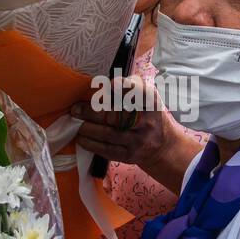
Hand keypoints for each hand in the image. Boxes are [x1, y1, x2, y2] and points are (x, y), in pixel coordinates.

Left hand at [71, 75, 201, 193]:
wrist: (164, 145)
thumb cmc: (149, 115)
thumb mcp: (148, 97)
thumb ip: (132, 86)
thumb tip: (107, 83)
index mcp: (150, 102)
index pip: (138, 93)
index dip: (123, 87)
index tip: (110, 85)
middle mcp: (146, 121)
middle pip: (117, 115)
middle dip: (92, 112)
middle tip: (75, 109)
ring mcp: (138, 140)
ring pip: (109, 134)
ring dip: (88, 128)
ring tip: (76, 124)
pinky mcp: (130, 155)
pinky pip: (107, 150)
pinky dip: (91, 144)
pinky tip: (81, 139)